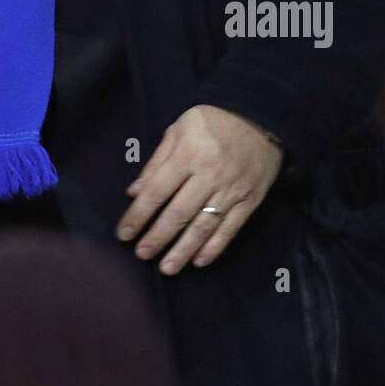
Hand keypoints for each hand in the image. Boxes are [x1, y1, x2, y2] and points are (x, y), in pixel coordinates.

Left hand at [116, 104, 282, 274]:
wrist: (260, 118)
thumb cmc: (212, 121)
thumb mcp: (179, 129)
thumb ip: (156, 161)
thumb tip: (134, 192)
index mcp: (187, 155)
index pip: (157, 192)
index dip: (138, 215)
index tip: (124, 234)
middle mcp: (208, 176)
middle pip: (179, 214)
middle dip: (158, 237)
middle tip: (142, 254)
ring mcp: (231, 191)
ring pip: (204, 227)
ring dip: (183, 250)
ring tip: (166, 268)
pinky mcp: (249, 201)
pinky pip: (230, 229)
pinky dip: (214, 248)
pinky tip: (199, 261)